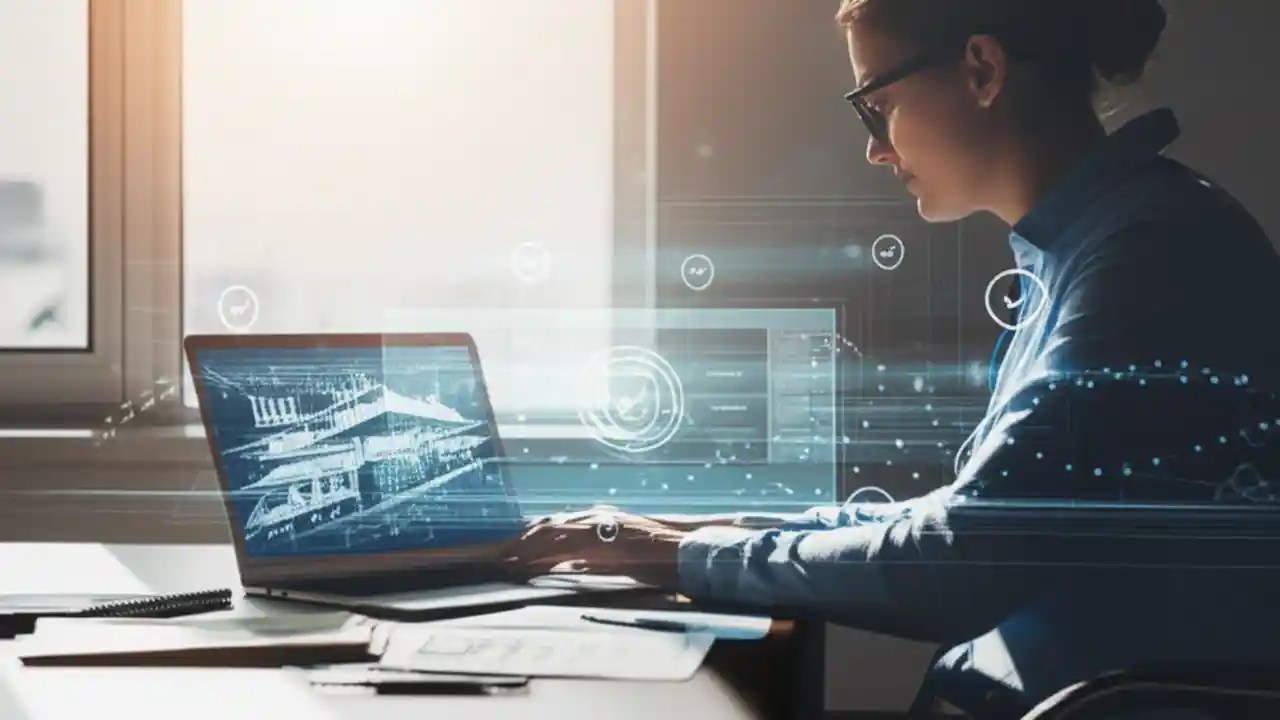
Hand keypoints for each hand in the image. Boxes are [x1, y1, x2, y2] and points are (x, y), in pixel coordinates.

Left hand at [502, 505, 687, 589]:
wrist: (683, 547)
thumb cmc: (656, 554)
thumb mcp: (617, 555)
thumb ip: (591, 558)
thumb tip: (567, 566)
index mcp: (596, 520)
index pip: (554, 526)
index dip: (529, 539)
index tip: (508, 552)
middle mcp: (593, 517)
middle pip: (545, 526)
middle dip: (519, 541)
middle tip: (496, 557)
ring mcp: (597, 525)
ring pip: (550, 532)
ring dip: (525, 547)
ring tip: (505, 561)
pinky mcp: (602, 537)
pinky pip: (564, 545)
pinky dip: (543, 554)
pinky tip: (529, 564)